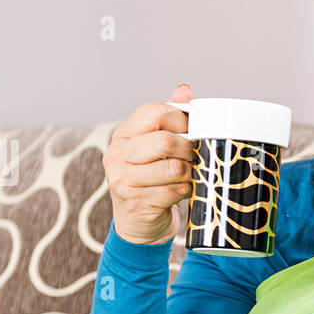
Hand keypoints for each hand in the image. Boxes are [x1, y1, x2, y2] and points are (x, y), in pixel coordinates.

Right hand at [102, 84, 196, 245]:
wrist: (138, 224)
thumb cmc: (151, 180)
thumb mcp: (155, 147)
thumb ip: (169, 119)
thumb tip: (185, 89)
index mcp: (123, 134)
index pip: (155, 112)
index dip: (181, 119)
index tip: (192, 130)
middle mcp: (117, 154)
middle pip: (166, 141)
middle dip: (189, 149)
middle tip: (196, 156)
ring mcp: (123, 179)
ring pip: (173, 168)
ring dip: (190, 172)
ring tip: (189, 175)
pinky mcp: (136, 202)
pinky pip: (174, 190)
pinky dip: (185, 191)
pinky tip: (181, 192)